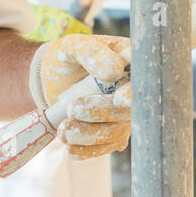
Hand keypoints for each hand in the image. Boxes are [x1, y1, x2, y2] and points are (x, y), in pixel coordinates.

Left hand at [29, 34, 130, 159]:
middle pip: (128, 111)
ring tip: (62, 131)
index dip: (133, 93)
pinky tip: (69, 148)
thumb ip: (92, 53)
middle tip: (73, 109)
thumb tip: (115, 71)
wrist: (53, 80)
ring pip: (114, 133)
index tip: (118, 99)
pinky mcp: (111, 136)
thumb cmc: (69, 57)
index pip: (143, 81)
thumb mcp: (75, 46)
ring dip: (88, 135)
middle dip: (102, 112)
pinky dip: (86, 150)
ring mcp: (123, 118)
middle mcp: (134, 94)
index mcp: (134, 66)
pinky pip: (104, 148)